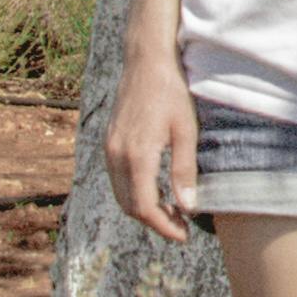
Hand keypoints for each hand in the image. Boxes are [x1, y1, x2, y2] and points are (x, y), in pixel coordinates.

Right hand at [105, 42, 201, 243]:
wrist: (146, 61)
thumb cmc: (171, 92)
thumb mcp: (186, 131)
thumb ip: (184, 170)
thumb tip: (188, 206)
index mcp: (136, 155)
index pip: (144, 207)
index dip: (163, 226)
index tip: (183, 235)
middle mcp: (116, 155)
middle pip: (129, 206)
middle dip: (154, 221)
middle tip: (181, 226)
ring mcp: (109, 148)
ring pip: (121, 194)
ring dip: (143, 208)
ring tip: (172, 210)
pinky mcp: (109, 141)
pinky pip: (117, 178)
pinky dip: (134, 192)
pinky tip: (156, 189)